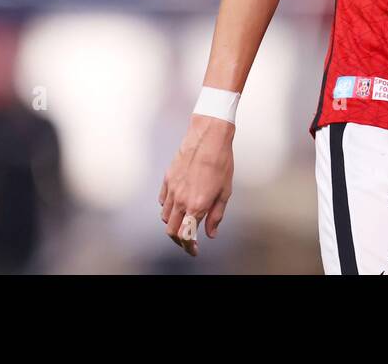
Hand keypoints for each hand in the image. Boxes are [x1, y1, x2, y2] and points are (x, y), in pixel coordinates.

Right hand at [158, 115, 234, 255]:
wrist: (208, 137)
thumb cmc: (221, 163)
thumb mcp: (225, 192)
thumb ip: (216, 215)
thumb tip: (210, 233)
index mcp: (196, 206)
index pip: (186, 236)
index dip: (189, 247)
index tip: (194, 251)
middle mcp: (180, 200)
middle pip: (171, 230)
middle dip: (179, 240)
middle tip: (188, 240)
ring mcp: (172, 189)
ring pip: (165, 216)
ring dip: (173, 223)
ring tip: (184, 221)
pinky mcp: (167, 178)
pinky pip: (162, 200)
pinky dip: (167, 207)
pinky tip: (176, 204)